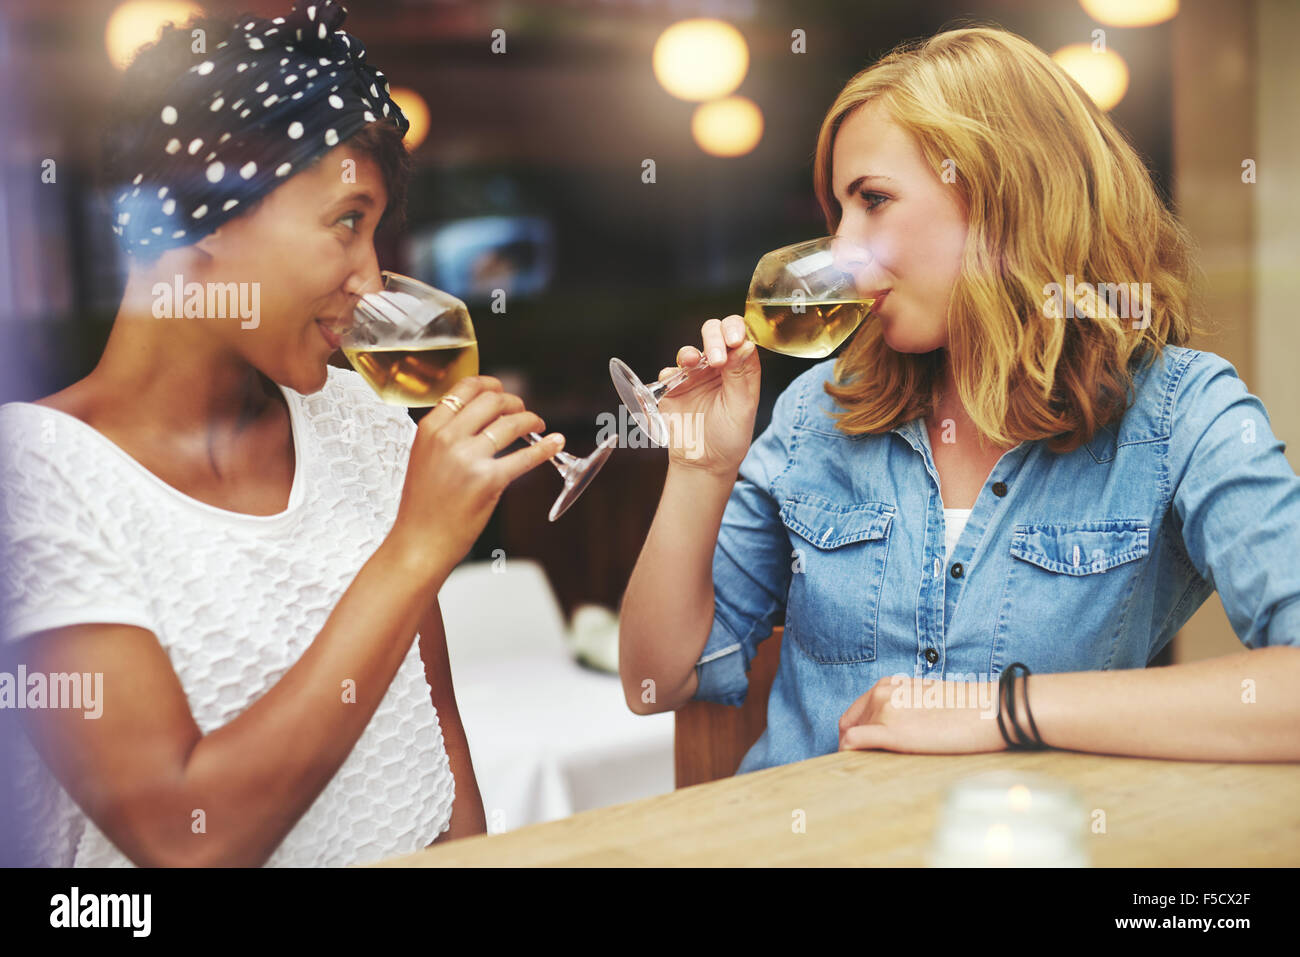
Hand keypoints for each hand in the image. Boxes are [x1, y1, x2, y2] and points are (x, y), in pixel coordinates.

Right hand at [386, 376, 563, 577]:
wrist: (418, 541)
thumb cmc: (422, 506)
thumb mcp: (424, 457)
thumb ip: (446, 434)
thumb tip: (478, 417)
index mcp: (430, 428)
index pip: (466, 388)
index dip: (491, 384)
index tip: (502, 390)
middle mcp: (448, 438)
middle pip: (492, 400)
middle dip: (514, 402)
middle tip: (523, 411)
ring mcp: (468, 458)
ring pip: (511, 423)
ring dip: (531, 421)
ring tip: (538, 427)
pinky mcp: (488, 481)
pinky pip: (525, 457)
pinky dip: (545, 448)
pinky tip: (555, 444)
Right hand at [655, 315, 759, 475]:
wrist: (703, 463)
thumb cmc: (729, 438)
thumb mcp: (741, 408)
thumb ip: (741, 375)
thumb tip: (745, 345)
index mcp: (740, 368)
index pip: (740, 336)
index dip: (736, 330)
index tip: (734, 340)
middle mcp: (718, 367)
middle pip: (714, 334)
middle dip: (713, 338)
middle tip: (715, 358)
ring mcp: (694, 376)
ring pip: (689, 350)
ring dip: (689, 352)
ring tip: (690, 361)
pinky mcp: (673, 389)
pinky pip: (668, 373)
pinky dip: (670, 374)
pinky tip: (674, 381)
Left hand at [837, 676, 1007, 753]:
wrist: (989, 712)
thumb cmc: (964, 711)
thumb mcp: (922, 700)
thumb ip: (900, 708)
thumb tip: (890, 731)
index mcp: (888, 684)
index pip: (854, 713)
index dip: (855, 733)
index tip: (865, 751)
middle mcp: (881, 693)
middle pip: (848, 725)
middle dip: (854, 745)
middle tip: (871, 764)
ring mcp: (884, 710)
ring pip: (849, 736)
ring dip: (857, 753)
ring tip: (877, 768)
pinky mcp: (891, 731)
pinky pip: (853, 743)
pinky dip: (851, 755)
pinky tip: (866, 766)